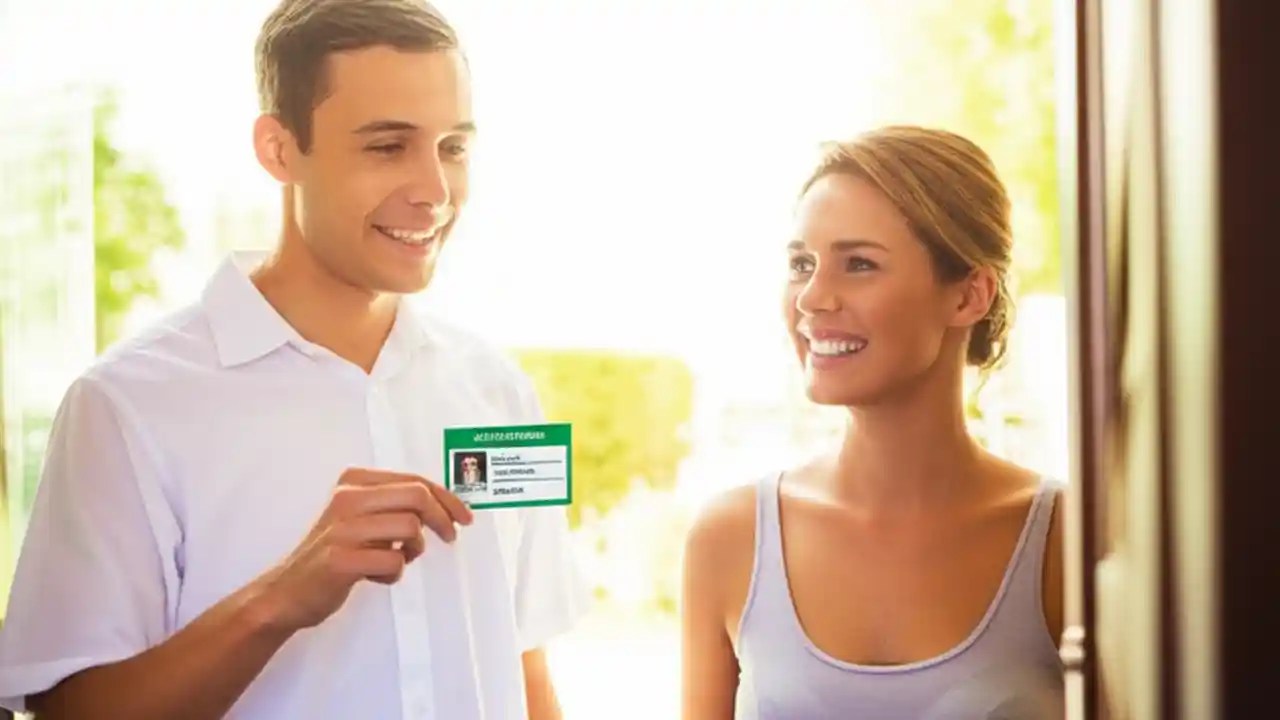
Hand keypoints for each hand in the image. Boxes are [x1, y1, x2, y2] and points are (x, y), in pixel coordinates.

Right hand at [256, 468, 473, 632]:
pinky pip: (394, 560)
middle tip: (451, 537)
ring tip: (394, 559)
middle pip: (417, 496)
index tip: (464, 516)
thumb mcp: (359, 517)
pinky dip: (393, 572)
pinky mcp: (341, 559)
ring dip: (412, 549)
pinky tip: (375, 576)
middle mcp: (346, 499)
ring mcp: (342, 528)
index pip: (414, 480)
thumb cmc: (333, 554)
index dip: (447, 497)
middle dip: (442, 517)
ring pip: (409, 527)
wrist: (286, 593)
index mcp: (353, 482)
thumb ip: (393, 506)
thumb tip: (443, 506)